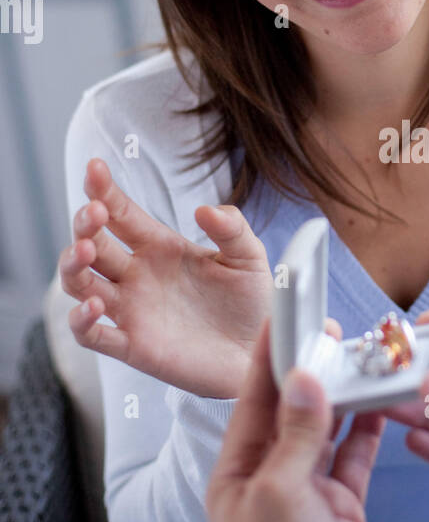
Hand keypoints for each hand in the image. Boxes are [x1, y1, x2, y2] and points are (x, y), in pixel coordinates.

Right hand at [59, 157, 272, 397]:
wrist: (260, 353)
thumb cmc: (251, 303)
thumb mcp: (249, 257)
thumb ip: (232, 228)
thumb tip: (205, 209)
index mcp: (160, 247)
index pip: (121, 213)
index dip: (104, 190)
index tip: (95, 168)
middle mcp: (137, 275)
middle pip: (92, 243)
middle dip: (85, 224)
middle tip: (95, 212)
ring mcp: (131, 310)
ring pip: (80, 284)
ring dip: (73, 266)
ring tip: (86, 250)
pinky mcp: (133, 346)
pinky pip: (91, 335)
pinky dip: (81, 321)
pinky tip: (93, 305)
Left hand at [206, 319, 384, 521]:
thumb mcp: (278, 491)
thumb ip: (295, 433)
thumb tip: (303, 380)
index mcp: (236, 472)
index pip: (253, 402)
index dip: (270, 358)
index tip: (286, 318)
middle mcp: (267, 476)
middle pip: (289, 410)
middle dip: (309, 370)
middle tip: (329, 330)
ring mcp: (305, 489)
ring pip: (325, 428)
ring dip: (341, 394)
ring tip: (357, 357)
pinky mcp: (340, 502)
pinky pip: (354, 455)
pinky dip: (366, 428)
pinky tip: (378, 401)